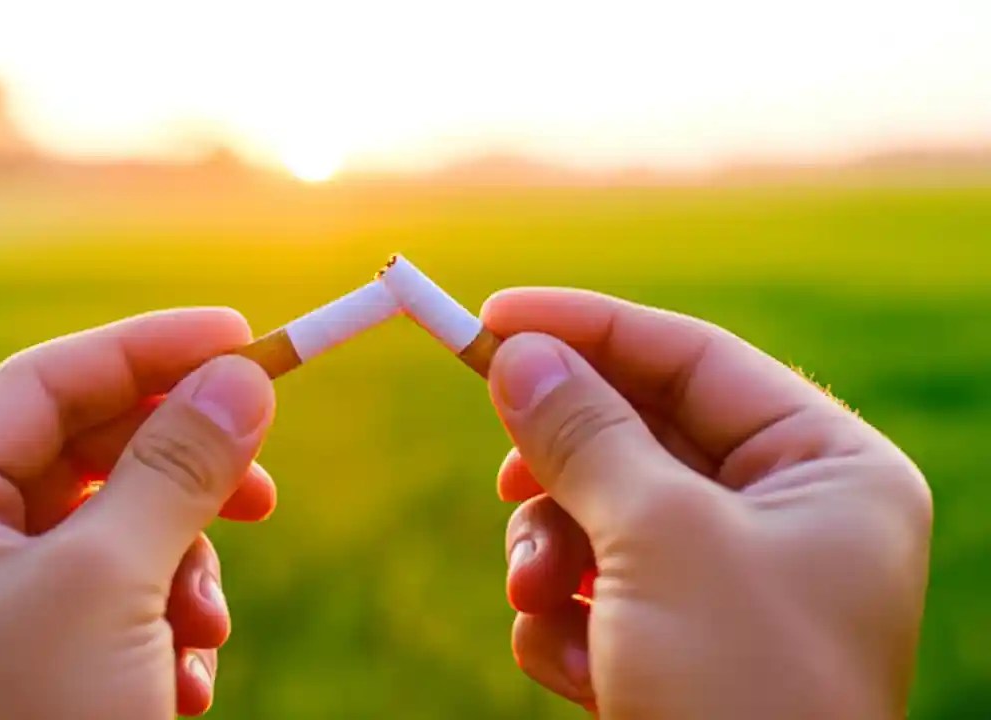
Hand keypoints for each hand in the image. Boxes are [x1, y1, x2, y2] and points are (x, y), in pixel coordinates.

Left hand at [0, 308, 275, 718]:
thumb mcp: (110, 586)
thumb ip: (177, 467)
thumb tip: (243, 373)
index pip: (43, 383)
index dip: (147, 352)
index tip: (243, 337)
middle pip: (87, 454)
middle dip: (180, 480)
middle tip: (265, 486)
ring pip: (120, 528)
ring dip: (183, 572)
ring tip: (201, 637)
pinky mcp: (42, 656)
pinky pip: (125, 595)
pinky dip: (170, 626)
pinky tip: (181, 687)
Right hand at [483, 289, 931, 717]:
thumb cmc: (741, 694)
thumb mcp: (659, 540)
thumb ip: (585, 432)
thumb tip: (518, 350)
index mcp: (827, 470)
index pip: (692, 356)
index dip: (587, 328)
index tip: (490, 317)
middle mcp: (786, 517)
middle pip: (638, 434)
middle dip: (562, 468)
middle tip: (505, 478)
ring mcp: (730, 584)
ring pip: (602, 511)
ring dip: (551, 553)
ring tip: (544, 600)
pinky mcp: (678, 644)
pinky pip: (595, 587)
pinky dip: (565, 619)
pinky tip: (578, 669)